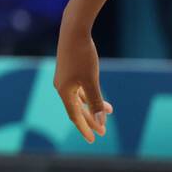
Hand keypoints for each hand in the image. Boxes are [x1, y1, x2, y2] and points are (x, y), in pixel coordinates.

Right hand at [54, 18, 114, 142]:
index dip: (84, 128)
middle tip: (103, 132)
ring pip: (80, 98)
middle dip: (91, 120)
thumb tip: (100, 120)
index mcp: (64, 91)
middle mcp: (61, 86)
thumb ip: (95, 101)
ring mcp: (65, 78)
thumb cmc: (81, 56)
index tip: (93, 140)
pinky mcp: (69, 70)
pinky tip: (99, 95)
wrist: (73, 32)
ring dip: (93, 107)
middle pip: (77, 109)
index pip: (74, 115)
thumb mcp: (91, 80)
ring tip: (109, 112)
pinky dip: (90, 95)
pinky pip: (79, 89)